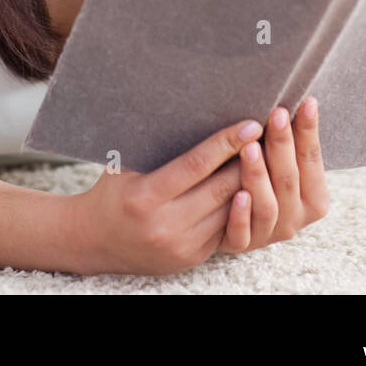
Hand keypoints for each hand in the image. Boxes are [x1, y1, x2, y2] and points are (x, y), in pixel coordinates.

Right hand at [70, 117, 268, 275]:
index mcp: (146, 196)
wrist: (94, 241)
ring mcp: (182, 245)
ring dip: (251, 182)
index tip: (251, 124)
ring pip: (230, 210)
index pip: (196, 164)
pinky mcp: (193, 257)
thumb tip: (193, 108)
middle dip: (249, 160)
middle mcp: (166, 224)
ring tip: (269, 156)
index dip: (226, 143)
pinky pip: (225, 228)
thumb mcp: (123, 164)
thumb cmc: (111, 192)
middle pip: (221, 188)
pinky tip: (252, 183)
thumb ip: (157, 146)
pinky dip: (239, 205)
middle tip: (271, 133)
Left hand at [218, 97, 328, 253]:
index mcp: (314, 200)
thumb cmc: (264, 179)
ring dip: (258, 177)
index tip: (305, 103)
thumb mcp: (282, 163)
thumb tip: (303, 98)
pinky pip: (242, 234)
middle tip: (276, 115)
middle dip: (282, 146)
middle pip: (289, 180)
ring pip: (267, 206)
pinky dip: (241, 216)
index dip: (308, 132)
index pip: (312, 161)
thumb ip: (291, 143)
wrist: (232, 222)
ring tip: (249, 149)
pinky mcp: (241, 245)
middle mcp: (295, 220)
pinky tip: (237, 195)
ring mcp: (268, 234)